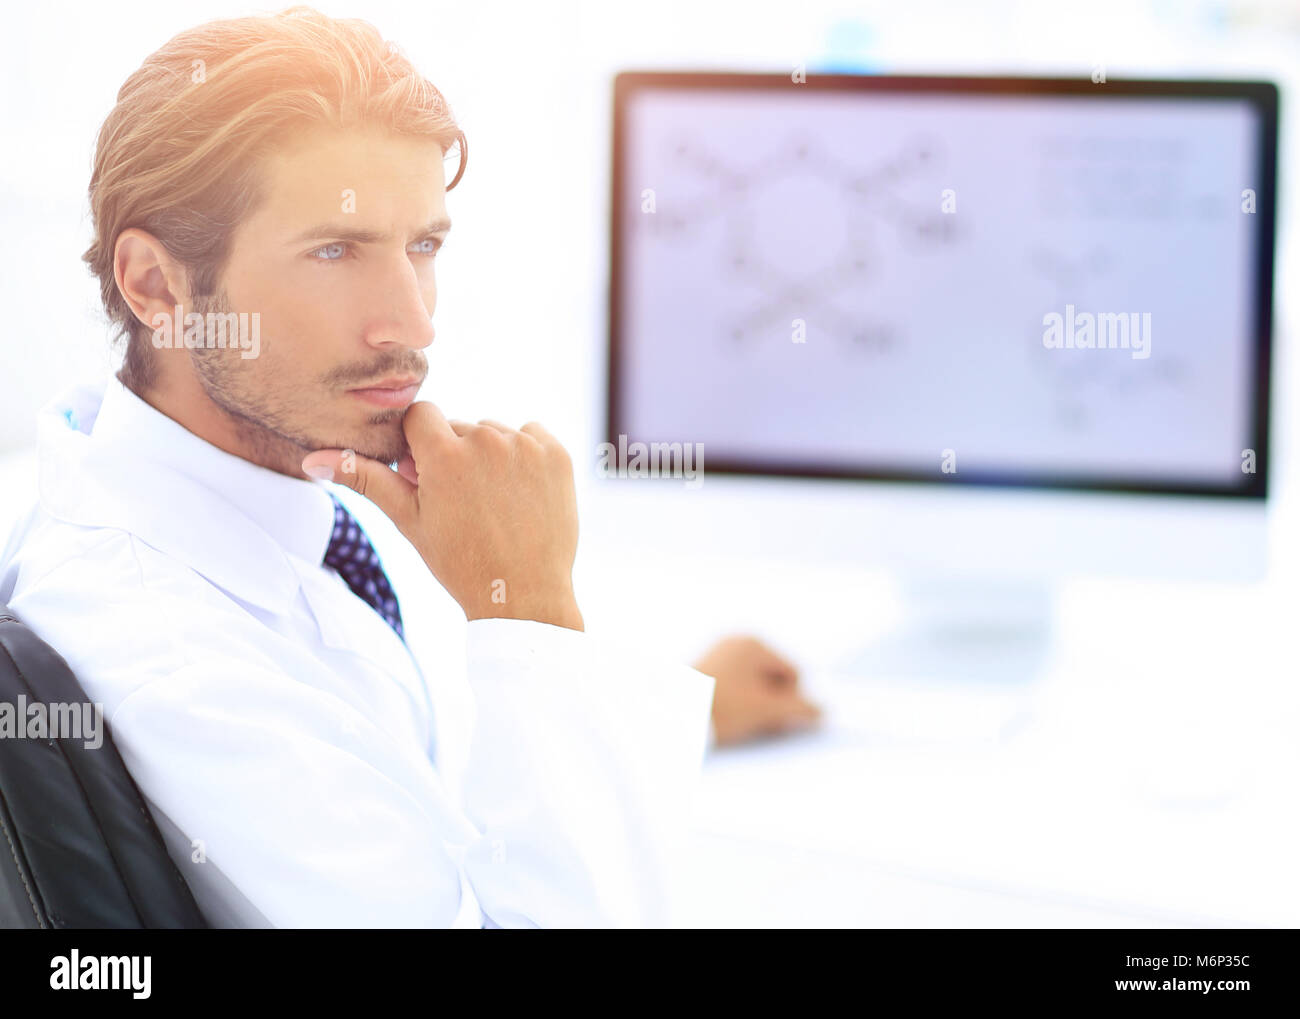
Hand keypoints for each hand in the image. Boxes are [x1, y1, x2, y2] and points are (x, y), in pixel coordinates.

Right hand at [302, 403, 583, 630]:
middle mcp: (487, 440)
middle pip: (458, 427)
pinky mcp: (557, 455)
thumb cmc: (460, 562)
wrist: (522, 596)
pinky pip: (532, 436)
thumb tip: (312, 459)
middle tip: (460, 502)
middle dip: (454, 455)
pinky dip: (525, 457)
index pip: (421, 416)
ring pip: (495, 433)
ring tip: (492, 504)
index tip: (426, 477)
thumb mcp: (408, 520)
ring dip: (490, 457)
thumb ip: (365, 479)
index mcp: (444, 454)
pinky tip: (519, 494)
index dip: (419, 446)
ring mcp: (526, 447)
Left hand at [693, 635, 820, 745]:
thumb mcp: (764, 710)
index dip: (789, 700)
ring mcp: (718, 653)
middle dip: (771, 702)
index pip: (792, 672)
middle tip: (754, 722)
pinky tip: (724, 716)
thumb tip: (823, 710)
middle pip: (773, 677)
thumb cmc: (721, 707)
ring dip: (754, 704)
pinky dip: (736, 702)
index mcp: (754, 643)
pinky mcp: (704, 669)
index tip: (768, 718)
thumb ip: (798, 709)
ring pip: (754, 684)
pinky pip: (735, 686)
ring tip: (736, 720)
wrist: (668, 713)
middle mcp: (736, 641)